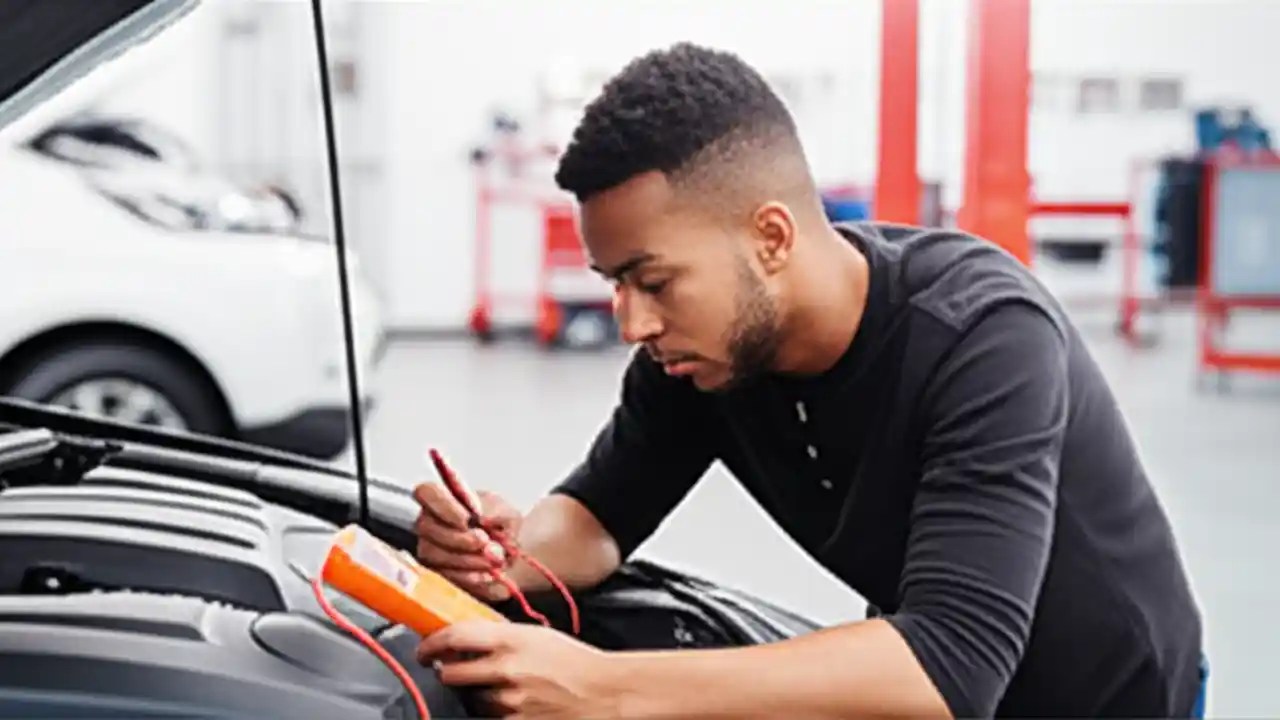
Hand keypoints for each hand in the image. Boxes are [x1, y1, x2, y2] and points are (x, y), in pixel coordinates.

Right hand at [412, 481, 522, 600]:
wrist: (511, 556)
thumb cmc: (503, 527)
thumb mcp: (508, 513)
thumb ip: (495, 513)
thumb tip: (480, 519)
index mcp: (444, 499)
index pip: (426, 492)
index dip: (443, 506)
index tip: (467, 518)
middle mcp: (431, 522)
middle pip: (427, 527)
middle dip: (459, 538)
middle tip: (485, 542)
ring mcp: (430, 548)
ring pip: (434, 554)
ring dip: (467, 559)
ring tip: (494, 559)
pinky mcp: (438, 572)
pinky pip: (447, 575)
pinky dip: (471, 575)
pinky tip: (489, 572)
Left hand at [417, 621, 619, 718]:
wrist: (603, 692)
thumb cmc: (574, 662)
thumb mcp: (537, 637)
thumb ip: (502, 636)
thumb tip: (469, 638)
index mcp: (511, 640)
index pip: (455, 637)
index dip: (431, 644)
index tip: (424, 649)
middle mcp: (506, 670)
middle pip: (450, 673)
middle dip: (446, 672)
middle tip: (450, 669)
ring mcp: (509, 701)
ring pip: (468, 700)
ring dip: (472, 694)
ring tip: (494, 687)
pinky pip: (488, 719)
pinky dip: (492, 712)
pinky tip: (508, 703)